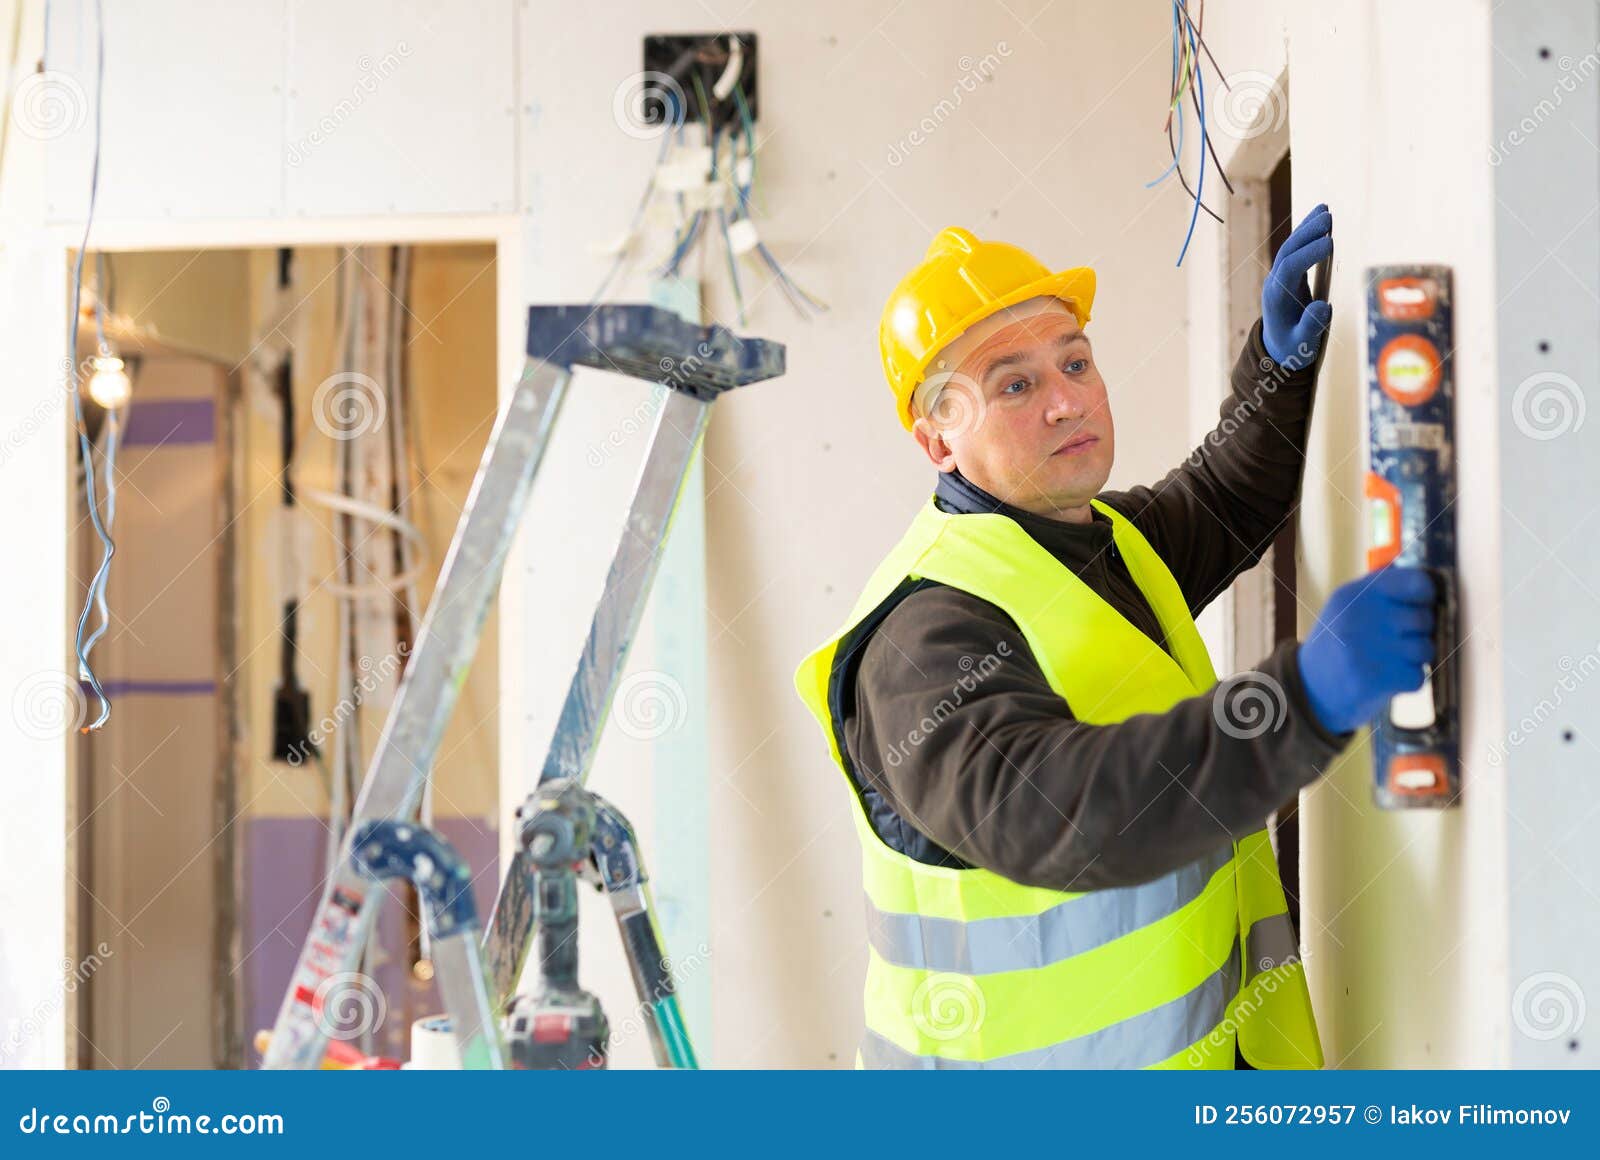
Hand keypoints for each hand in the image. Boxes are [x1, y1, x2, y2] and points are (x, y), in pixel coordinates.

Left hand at [1262, 204, 1333, 370]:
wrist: (1279, 348)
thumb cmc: (1293, 348)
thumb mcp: (1302, 344)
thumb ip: (1311, 326)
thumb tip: (1323, 307)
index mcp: (1276, 298)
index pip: (1290, 269)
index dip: (1308, 255)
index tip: (1329, 244)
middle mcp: (1274, 283)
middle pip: (1288, 251)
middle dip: (1307, 233)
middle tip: (1328, 217)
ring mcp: (1279, 277)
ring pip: (1290, 246)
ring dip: (1307, 227)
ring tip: (1326, 210)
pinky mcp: (1288, 274)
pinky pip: (1297, 249)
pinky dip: (1308, 233)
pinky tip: (1320, 217)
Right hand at [1297, 565, 1435, 734]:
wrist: (1309, 688)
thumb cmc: (1337, 642)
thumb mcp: (1347, 606)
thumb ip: (1383, 590)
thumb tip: (1430, 583)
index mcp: (1356, 594)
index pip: (1416, 582)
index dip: (1426, 594)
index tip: (1420, 603)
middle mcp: (1361, 618)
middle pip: (1425, 618)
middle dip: (1421, 630)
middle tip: (1401, 638)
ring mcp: (1368, 650)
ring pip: (1426, 648)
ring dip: (1416, 657)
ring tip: (1393, 658)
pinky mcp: (1377, 680)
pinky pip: (1418, 676)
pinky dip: (1408, 680)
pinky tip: (1388, 676)